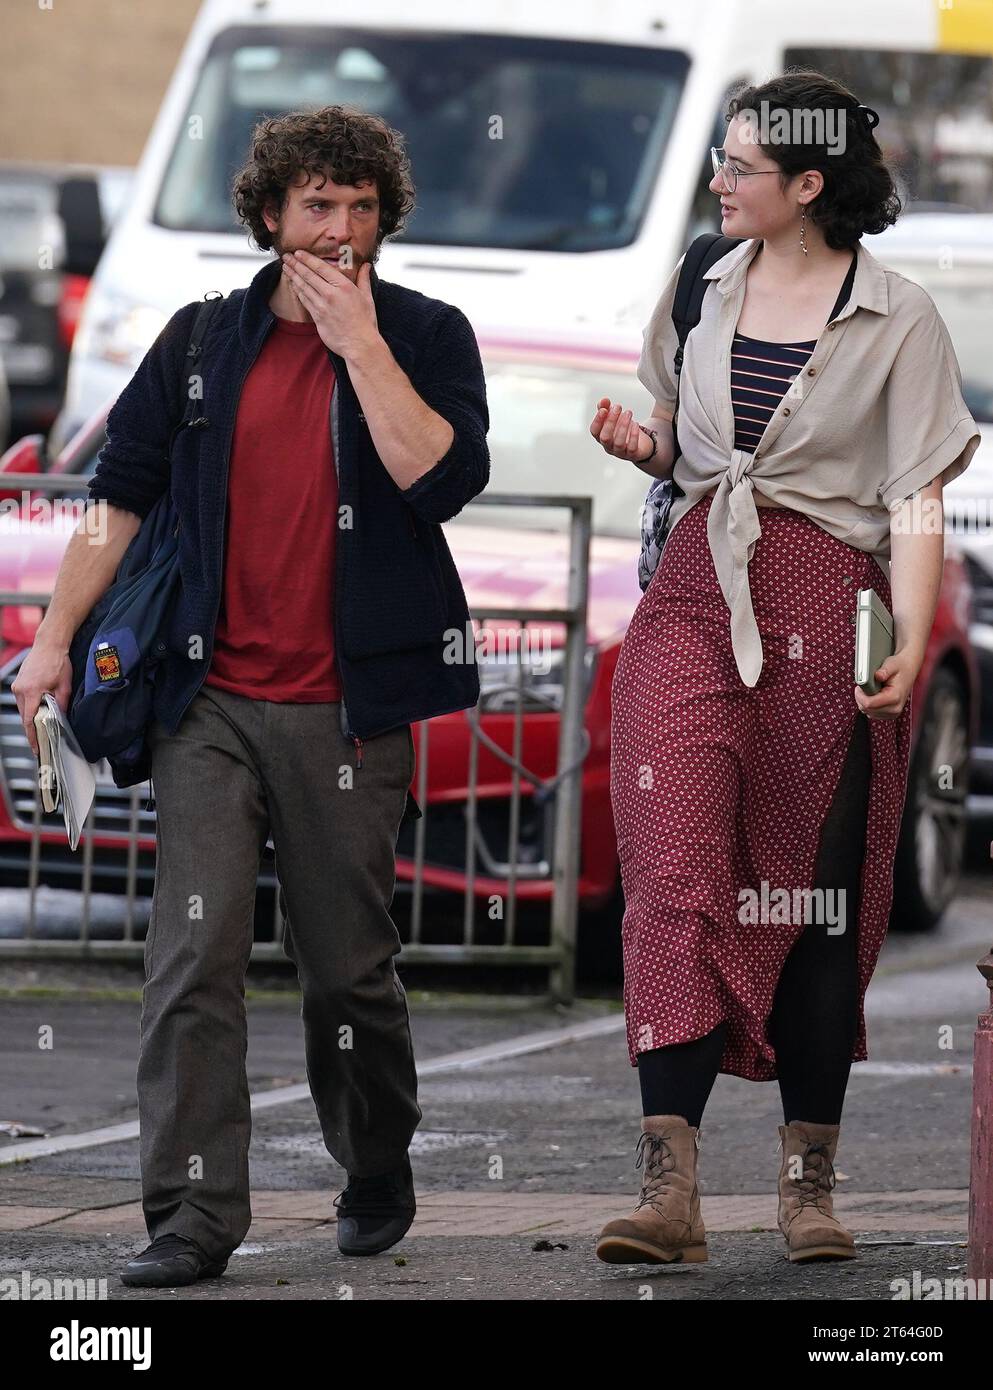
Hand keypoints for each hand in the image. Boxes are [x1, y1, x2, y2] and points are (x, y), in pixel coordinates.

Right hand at [12, 640, 72, 757]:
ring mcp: (17, 685)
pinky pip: (22, 701)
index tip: (36, 747)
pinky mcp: (18, 682)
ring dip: (31, 716)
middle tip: (42, 740)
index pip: (29, 720)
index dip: (32, 736)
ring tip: (42, 724)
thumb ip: (62, 704)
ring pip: (23, 709)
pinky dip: (30, 707)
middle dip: (33, 728)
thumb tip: (61, 719)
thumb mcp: (65, 686)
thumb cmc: (58, 661)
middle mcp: (20, 689)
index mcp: (31, 691)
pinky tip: (39, 709)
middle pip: (24, 716)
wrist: (49, 644)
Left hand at [280, 251, 379, 357]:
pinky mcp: (317, 317)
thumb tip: (366, 265)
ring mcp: (322, 306)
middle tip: (286, 256)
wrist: (360, 345)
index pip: (321, 268)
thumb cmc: (365, 323)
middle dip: (295, 264)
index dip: (307, 259)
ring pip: (303, 287)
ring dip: (293, 276)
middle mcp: (331, 294)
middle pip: (308, 275)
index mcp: (344, 286)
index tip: (298, 252)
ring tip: (286, 268)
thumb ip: (364, 279)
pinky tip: (293, 285)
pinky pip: (305, 301)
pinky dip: (298, 291)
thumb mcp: (367, 298)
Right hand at [591, 398, 654, 462]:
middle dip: (611, 421)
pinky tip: (636, 424)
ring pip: (619, 442)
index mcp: (601, 437)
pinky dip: (634, 435)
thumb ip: (607, 408)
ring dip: (623, 426)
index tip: (604, 409)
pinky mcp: (632, 454)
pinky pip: (632, 447)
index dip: (598, 421)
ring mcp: (620, 452)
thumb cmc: (623, 430)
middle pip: (605, 437)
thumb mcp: (614, 418)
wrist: (640, 444)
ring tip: (629, 412)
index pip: (594, 431)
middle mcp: (609, 446)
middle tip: (618, 407)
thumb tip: (604, 400)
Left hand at [854, 643, 920, 719]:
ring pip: (868, 712)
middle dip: (861, 698)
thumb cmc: (899, 666)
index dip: (860, 695)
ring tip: (869, 690)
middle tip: (863, 687)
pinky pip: (872, 714)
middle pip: (867, 709)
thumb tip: (878, 675)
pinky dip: (869, 705)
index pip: (869, 704)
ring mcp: (893, 713)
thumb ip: (884, 670)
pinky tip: (872, 696)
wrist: (908, 669)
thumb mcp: (892, 664)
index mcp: (895, 697)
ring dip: (864, 702)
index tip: (859, 687)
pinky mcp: (889, 714)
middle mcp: (895, 708)